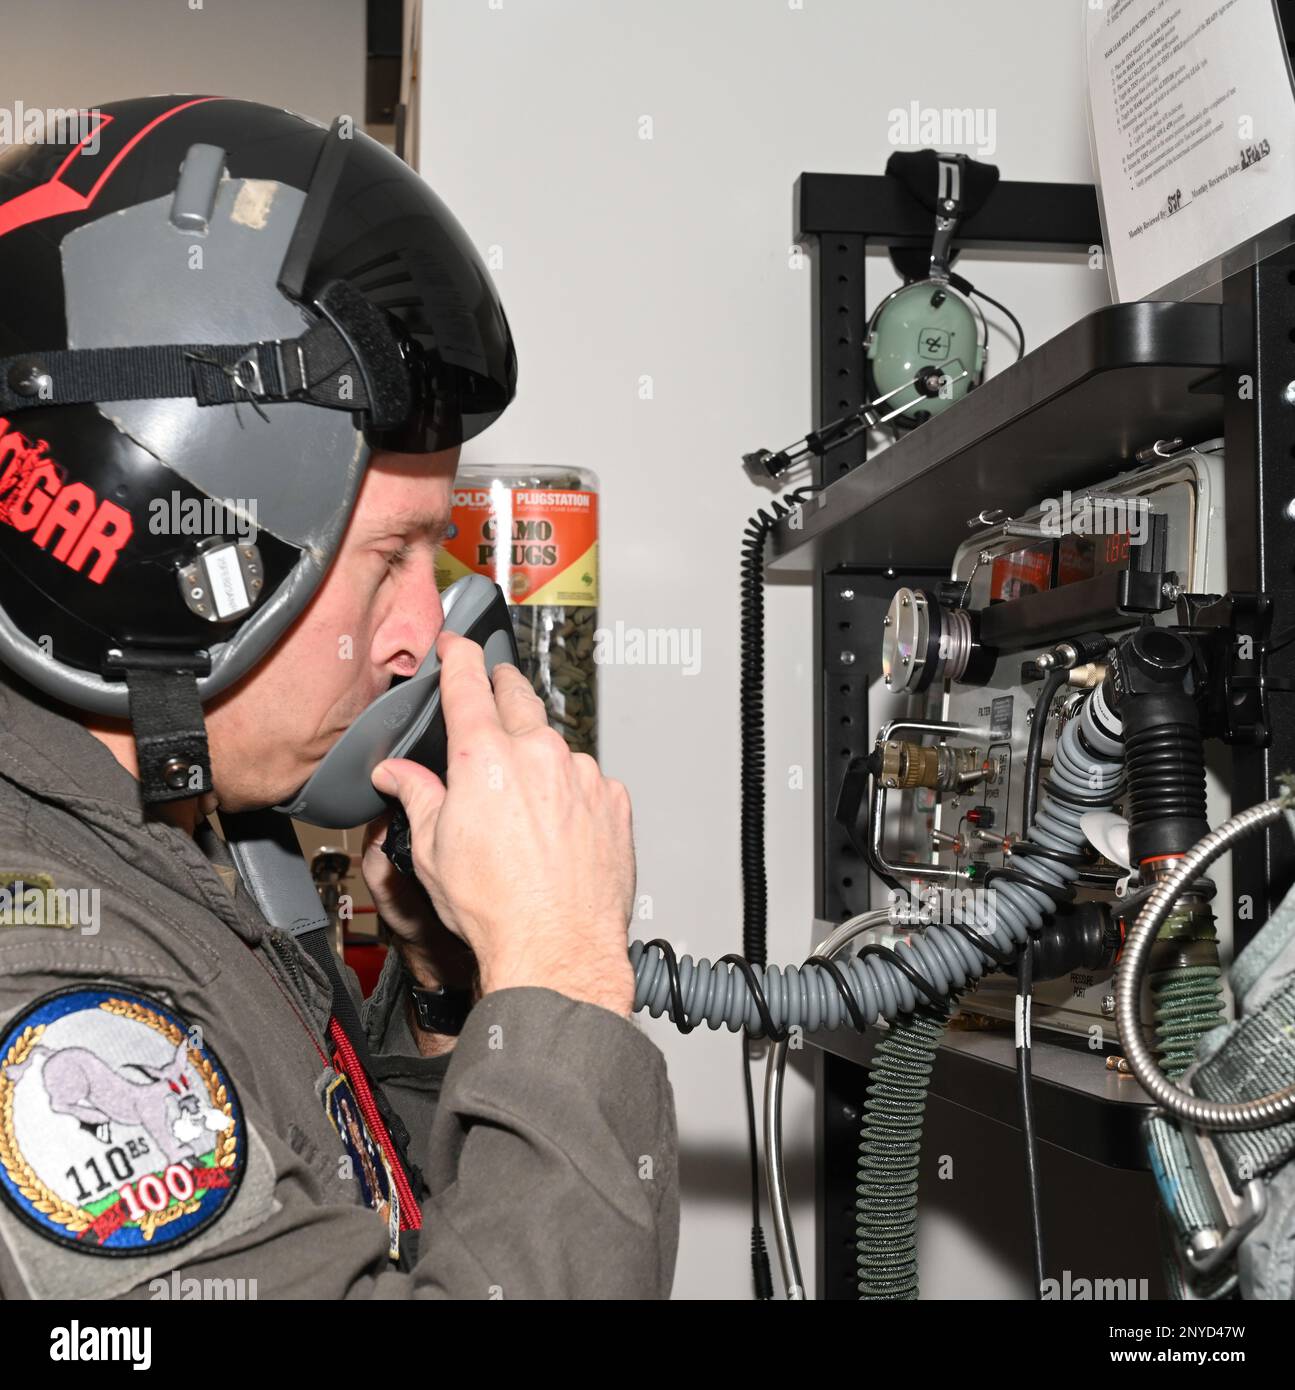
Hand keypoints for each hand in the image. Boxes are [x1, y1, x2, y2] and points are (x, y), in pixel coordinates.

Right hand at [371, 631, 635, 1016]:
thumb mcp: (433, 849)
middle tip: (492, 690)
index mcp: (484, 757)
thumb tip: (395, 776)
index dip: (457, 654)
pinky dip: (571, 791)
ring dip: (539, 756)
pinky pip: (587, 780)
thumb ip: (417, 797)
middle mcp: (538, 754)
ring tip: (524, 801)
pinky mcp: (612, 799)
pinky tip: (557, 827)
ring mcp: (581, 774)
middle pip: (517, 696)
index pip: (467, 681)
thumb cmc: (495, 908)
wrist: (557, 948)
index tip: (455, 643)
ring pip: (556, 745)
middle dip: (500, 688)